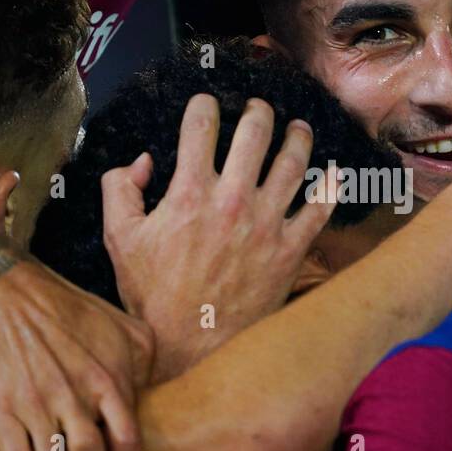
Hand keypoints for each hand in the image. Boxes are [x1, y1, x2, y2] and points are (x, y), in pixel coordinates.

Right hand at [101, 95, 334, 380]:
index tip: (206, 103)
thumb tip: (142, 161)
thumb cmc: (153, 296)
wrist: (189, 347)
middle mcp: (233, 199)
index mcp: (189, 191)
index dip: (202, 105)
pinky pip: (319, 209)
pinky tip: (332, 173)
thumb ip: (119, 189)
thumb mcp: (120, 239)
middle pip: (255, 131)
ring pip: (294, 162)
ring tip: (299, 128)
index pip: (201, 125)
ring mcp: (267, 223)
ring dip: (298, 137)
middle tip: (259, 108)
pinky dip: (330, 186)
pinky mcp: (290, 250)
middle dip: (258, 110)